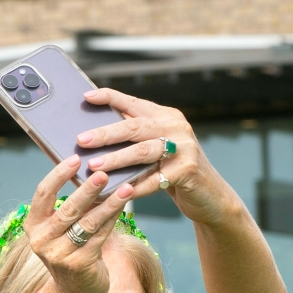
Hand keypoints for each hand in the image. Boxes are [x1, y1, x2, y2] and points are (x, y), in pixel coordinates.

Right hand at [23, 158, 127, 292]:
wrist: (75, 292)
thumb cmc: (70, 251)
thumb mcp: (61, 229)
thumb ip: (70, 206)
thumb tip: (92, 171)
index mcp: (33, 226)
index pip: (42, 194)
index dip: (58, 175)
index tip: (75, 159)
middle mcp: (41, 241)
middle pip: (67, 209)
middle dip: (87, 189)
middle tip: (103, 173)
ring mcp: (59, 255)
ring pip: (87, 223)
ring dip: (108, 203)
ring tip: (125, 187)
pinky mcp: (79, 265)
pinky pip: (100, 236)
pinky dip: (113, 218)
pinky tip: (124, 205)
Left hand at [78, 88, 239, 227]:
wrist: (210, 195)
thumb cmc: (175, 172)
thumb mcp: (157, 149)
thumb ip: (136, 139)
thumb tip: (95, 135)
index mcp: (165, 116)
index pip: (133, 103)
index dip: (110, 98)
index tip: (86, 97)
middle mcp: (176, 127)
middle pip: (134, 127)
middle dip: (105, 134)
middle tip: (82, 140)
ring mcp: (184, 148)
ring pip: (143, 151)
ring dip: (115, 159)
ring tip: (93, 166)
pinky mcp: (188, 170)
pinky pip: (154, 180)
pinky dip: (134, 187)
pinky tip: (116, 193)